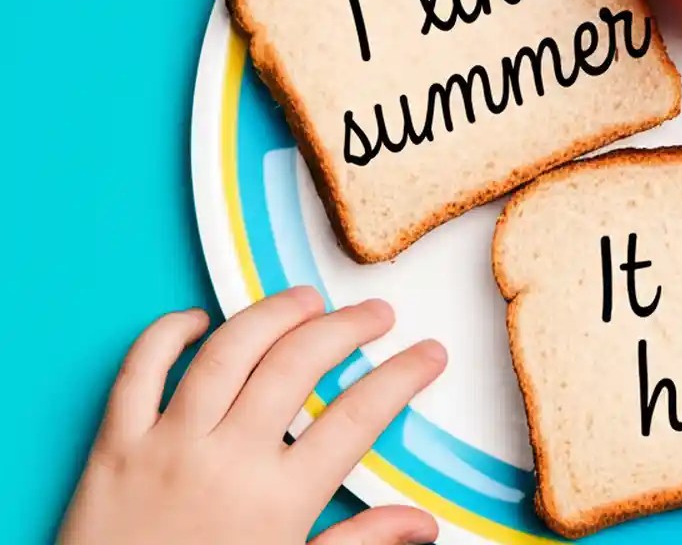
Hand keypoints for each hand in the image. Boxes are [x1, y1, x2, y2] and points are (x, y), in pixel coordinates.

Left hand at [58, 287, 445, 544]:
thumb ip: (359, 542)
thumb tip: (422, 525)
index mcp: (279, 499)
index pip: (358, 417)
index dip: (402, 376)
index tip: (427, 354)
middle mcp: (227, 460)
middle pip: (299, 364)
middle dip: (348, 328)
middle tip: (375, 313)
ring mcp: (168, 446)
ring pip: (229, 350)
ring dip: (274, 313)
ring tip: (307, 299)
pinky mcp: (115, 446)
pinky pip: (139, 371)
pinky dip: (167, 334)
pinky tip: (197, 319)